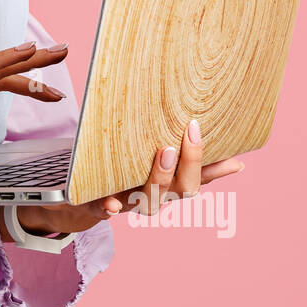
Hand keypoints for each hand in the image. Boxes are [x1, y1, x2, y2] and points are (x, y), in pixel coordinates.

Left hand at [17, 119, 244, 235]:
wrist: (71, 197)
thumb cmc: (110, 165)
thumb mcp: (134, 147)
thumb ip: (157, 132)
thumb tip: (178, 99)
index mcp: (163, 181)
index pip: (196, 177)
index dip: (216, 171)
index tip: (236, 160)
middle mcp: (149, 194)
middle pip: (180, 190)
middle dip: (188, 165)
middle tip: (189, 136)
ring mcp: (124, 201)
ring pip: (149, 201)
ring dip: (159, 179)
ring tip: (163, 154)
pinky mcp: (94, 203)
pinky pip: (102, 207)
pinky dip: (107, 206)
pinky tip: (111, 204)